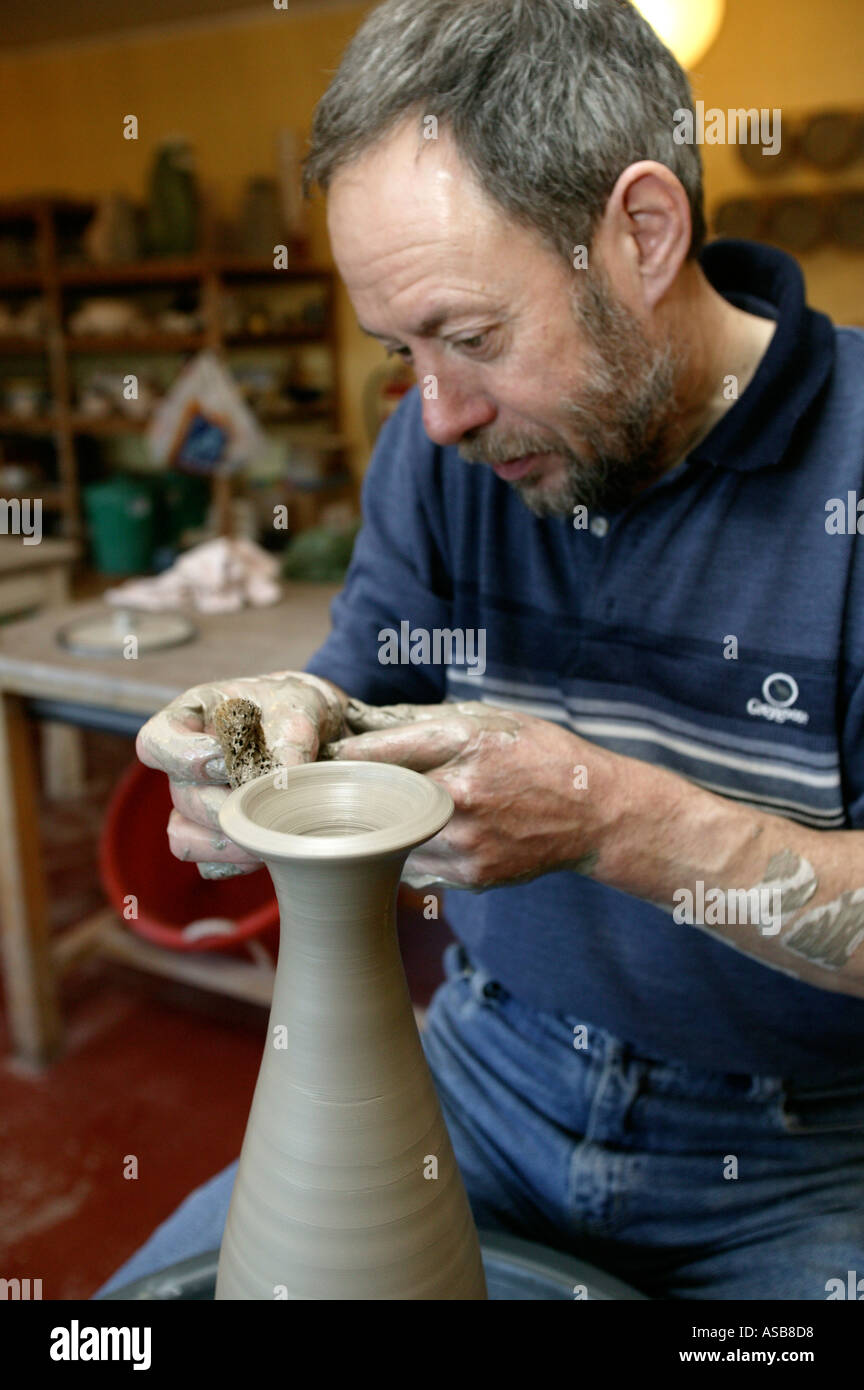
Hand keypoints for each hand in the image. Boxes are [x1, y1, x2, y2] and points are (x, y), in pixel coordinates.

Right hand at [137, 672, 347, 877]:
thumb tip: (283, 775)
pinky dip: (240, 862)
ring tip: (270, 834)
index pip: (155, 742)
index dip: (183, 757)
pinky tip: (270, 848)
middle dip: (226, 806)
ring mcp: (196, 803)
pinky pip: (211, 863)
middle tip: (270, 804)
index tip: (225, 761)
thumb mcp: (300, 706)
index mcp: (191, 719)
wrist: (315, 731)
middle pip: (182, 796)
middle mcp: (185, 765)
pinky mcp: (215, 835)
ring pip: (186, 838)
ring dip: (228, 842)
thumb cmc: (295, 707)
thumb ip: (291, 736)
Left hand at [324, 698, 613, 889]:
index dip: (344, 756)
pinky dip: (408, 851)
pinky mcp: (472, 873)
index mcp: (465, 743)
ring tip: (368, 818)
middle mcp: (461, 793)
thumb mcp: (490, 718)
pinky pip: (416, 864)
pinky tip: (413, 839)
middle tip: (325, 791)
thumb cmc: (538, 753)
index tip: (321, 758)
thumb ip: (427, 720)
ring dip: (378, 829)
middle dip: (351, 795)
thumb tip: (365, 721)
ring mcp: (466, 839)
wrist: (593, 812)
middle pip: (378, 799)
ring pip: (391, 838)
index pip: (381, 752)